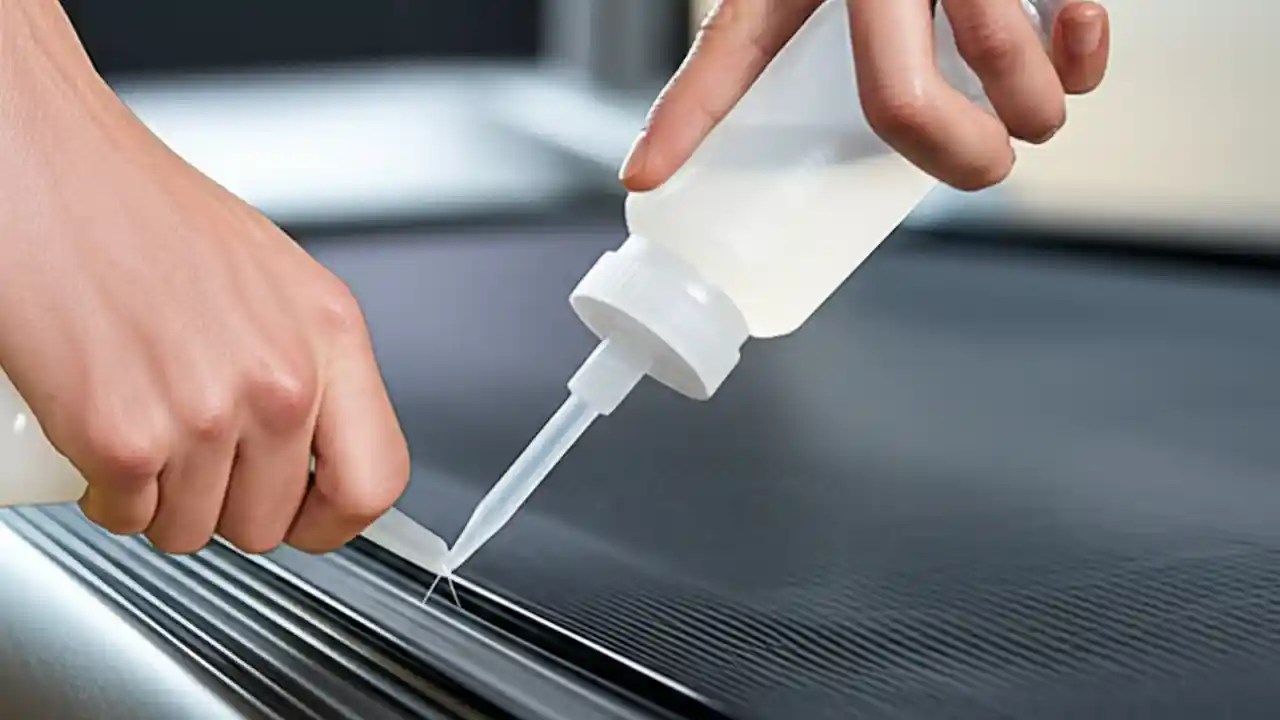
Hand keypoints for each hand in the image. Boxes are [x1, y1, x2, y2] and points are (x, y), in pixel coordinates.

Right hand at [0, 1, 409, 553]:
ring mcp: (205, 414)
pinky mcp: (124, 438)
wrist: (44, 171)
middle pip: (272, 523)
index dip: (336, 520)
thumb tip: (319, 450)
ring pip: (194, 532)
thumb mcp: (273, 283)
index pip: (376, 480)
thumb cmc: (141, 213)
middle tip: (191, 453)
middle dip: (224, 504)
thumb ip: (307, 365)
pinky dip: (107, 492)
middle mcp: (282, 380)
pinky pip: (127, 517)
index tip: (307, 519)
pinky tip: (99, 428)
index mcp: (331, 336)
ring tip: (143, 424)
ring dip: (162, 499)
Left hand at [621, 0, 1109, 191]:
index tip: (643, 178)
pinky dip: (1088, 56)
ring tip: (1035, 119)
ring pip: (997, 60)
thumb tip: (883, 117)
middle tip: (984, 168)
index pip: (730, 45)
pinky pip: (1075, 16)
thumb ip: (848, 22)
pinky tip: (1079, 50)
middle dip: (954, 159)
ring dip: (1033, 117)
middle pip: (897, 99)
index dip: (682, 120)